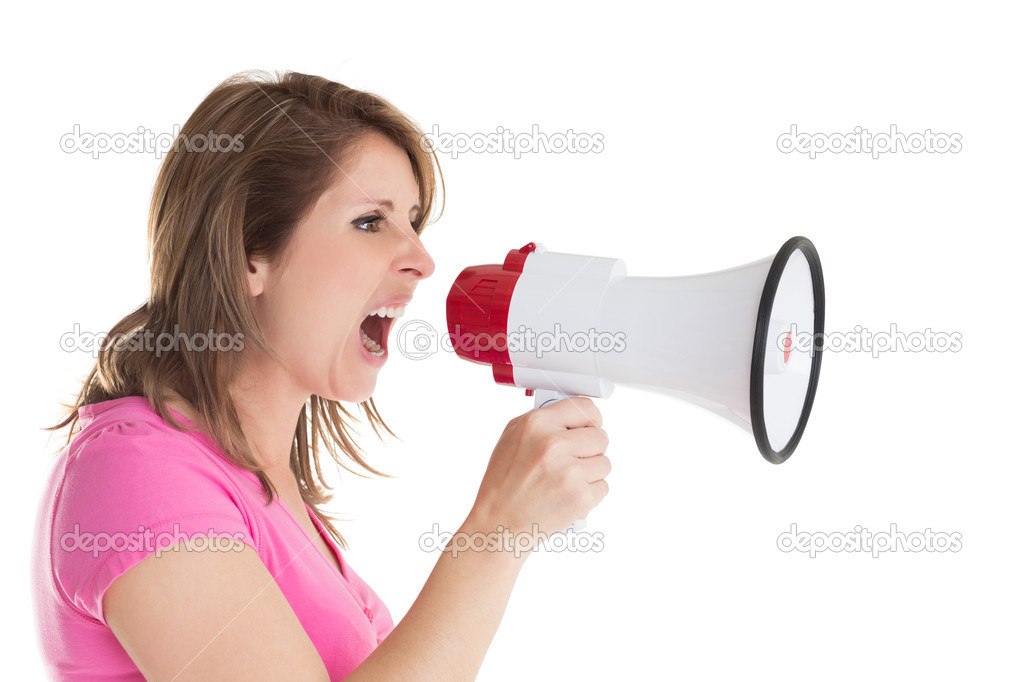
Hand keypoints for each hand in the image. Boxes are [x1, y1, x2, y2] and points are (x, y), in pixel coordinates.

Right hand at [468, 397, 610, 538]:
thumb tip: (572, 417)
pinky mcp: (580, 497)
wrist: (498, 523)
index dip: (591, 420)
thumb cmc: (502, 484)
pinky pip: (602, 487)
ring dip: (590, 473)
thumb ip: (543, 422)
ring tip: (565, 481)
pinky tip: (566, 496)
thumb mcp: (511, 438)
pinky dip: (589, 494)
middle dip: (590, 450)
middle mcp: (553, 445)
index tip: (591, 427)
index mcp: (536, 424)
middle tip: (572, 461)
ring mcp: (569, 472)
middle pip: (600, 437)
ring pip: (604, 463)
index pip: (585, 408)